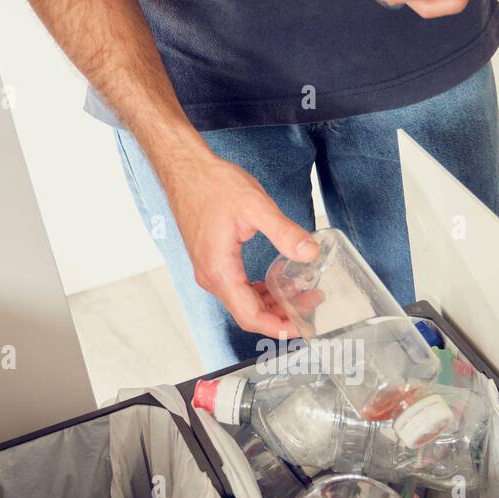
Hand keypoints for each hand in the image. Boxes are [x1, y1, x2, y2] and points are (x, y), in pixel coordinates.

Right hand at [161, 149, 318, 336]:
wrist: (186, 170)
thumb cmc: (213, 185)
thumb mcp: (256, 206)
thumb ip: (284, 232)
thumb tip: (309, 253)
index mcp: (220, 270)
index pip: (250, 316)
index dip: (279, 326)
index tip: (303, 327)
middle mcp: (211, 277)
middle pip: (249, 313)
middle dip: (282, 314)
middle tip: (311, 304)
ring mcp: (210, 270)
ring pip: (244, 301)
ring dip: (272, 302)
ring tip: (302, 292)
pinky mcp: (213, 261)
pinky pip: (238, 287)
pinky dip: (260, 290)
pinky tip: (278, 281)